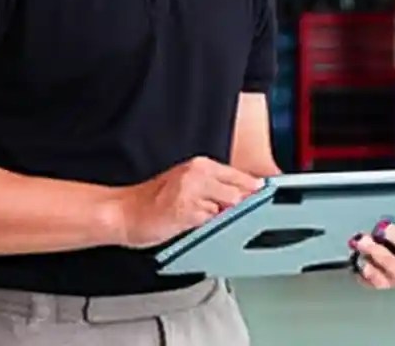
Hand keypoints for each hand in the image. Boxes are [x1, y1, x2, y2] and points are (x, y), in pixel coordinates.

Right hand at [108, 156, 263, 248]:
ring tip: (201, 221)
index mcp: (201, 166)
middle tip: (238, 218)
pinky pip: (211, 222)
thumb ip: (216, 189)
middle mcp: (199, 174)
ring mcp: (192, 191)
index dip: (257, 191)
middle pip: (242, 191)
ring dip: (224, 219)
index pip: (242, 176)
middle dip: (244, 207)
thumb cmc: (154, 203)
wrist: (122, 212)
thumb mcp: (188, 186)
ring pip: (228, 207)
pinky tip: (193, 227)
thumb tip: (248, 197)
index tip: (271, 201)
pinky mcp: (185, 211)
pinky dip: (209, 228)